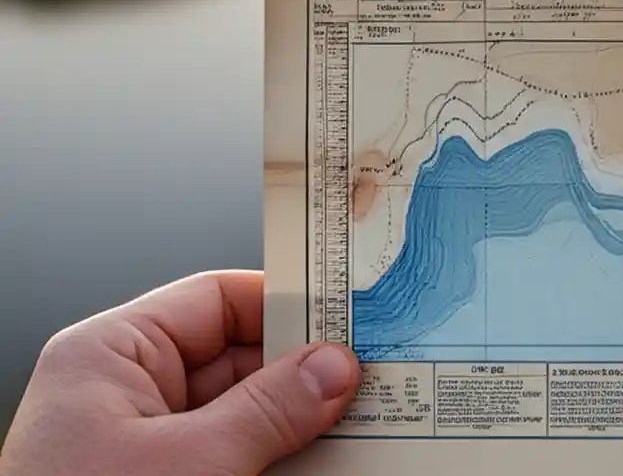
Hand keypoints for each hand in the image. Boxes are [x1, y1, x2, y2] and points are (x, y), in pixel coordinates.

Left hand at [0, 270, 360, 474]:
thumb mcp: (192, 464)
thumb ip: (269, 410)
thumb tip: (332, 368)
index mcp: (110, 356)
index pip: (216, 301)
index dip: (287, 304)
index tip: (351, 318)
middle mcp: (126, 394)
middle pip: (240, 359)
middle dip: (307, 374)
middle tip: (374, 381)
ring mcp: (145, 448)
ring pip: (246, 414)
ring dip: (304, 426)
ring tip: (365, 429)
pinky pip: (236, 459)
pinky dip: (283, 462)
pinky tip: (331, 467)